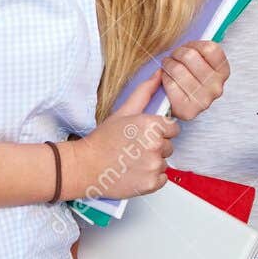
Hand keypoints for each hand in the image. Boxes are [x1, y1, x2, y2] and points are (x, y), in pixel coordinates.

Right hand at [67, 74, 178, 199]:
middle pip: (169, 146)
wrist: (84, 167)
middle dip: (156, 147)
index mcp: (152, 125)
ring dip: (153, 162)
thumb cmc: (102, 140)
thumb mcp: (123, 112)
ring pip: (165, 162)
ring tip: (132, 161)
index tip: (145, 135)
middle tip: (134, 148)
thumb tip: (158, 75)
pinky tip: (135, 172)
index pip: (173, 128)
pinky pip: (162, 179)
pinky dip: (151, 178)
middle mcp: (155, 145)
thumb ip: (145, 93)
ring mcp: (154, 166)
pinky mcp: (151, 184)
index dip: (160, 131)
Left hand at [159, 40, 228, 120]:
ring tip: (167, 66)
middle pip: (191, 56)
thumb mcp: (199, 60)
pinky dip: (164, 78)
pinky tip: (166, 79)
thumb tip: (191, 26)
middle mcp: (217, 88)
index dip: (195, 44)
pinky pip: (170, 84)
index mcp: (223, 72)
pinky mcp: (188, 110)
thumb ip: (198, 48)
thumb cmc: (187, 78)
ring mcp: (204, 100)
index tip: (189, 47)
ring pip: (178, 69)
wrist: (176, 105)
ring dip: (168, 64)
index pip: (210, 48)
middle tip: (174, 56)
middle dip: (177, 53)